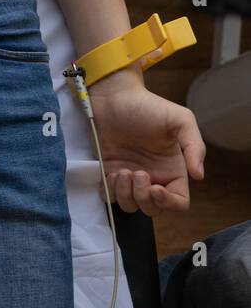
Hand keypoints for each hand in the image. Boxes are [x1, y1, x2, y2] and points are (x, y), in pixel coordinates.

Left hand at [89, 69, 205, 216]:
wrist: (113, 97)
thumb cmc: (148, 107)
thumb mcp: (181, 120)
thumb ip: (194, 147)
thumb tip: (199, 176)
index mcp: (173, 169)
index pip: (178, 202)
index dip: (168, 203)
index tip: (156, 188)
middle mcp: (153, 177)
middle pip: (153, 210)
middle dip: (144, 198)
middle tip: (137, 172)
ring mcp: (129, 177)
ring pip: (131, 206)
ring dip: (125, 194)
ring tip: (122, 170)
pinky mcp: (108, 173)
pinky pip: (109, 197)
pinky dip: (110, 191)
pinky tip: (111, 172)